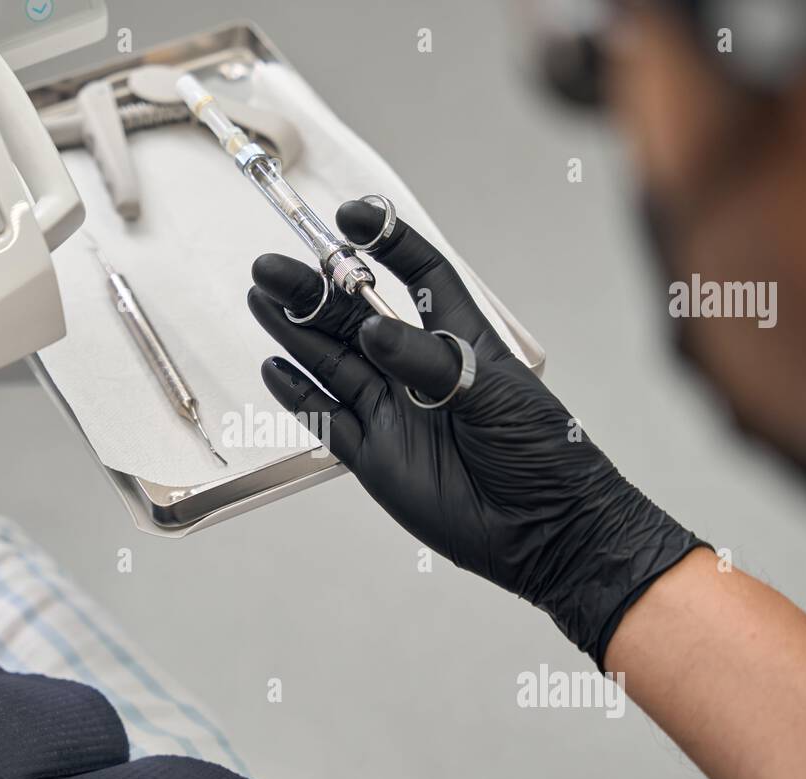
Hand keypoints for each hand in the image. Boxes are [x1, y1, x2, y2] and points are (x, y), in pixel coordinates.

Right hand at [247, 200, 704, 664]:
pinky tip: (274, 368)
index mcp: (458, 341)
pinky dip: (298, 395)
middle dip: (313, 289)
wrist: (544, 532)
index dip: (386, 242)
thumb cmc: (543, 455)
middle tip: (271, 267)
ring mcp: (392, 413)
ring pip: (331, 362)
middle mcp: (417, 371)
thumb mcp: (494, 395)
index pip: (420, 276)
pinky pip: (326, 419)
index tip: (350, 219)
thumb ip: (429, 361)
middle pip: (355, 317)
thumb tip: (372, 331)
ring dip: (296, 332)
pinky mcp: (374, 457)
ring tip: (261, 298)